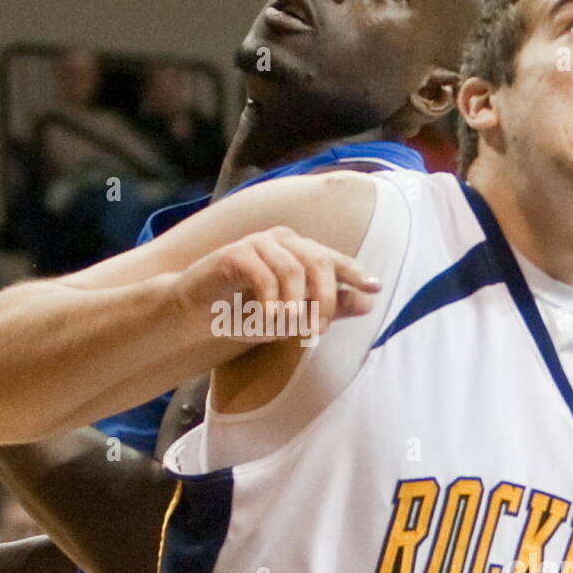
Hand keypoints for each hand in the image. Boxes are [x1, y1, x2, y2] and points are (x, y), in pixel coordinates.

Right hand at [174, 226, 379, 340]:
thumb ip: (328, 307)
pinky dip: (270, 300)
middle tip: (318, 331)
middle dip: (324, 298)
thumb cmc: (245, 314)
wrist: (197, 316)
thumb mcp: (293, 316)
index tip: (375, 288)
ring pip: (293, 268)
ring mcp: (258, 244)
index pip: (334, 259)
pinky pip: (263, 274)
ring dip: (296, 304)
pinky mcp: (234, 253)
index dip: (355, 272)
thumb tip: (368, 302)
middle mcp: (282, 241)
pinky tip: (268, 319)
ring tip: (292, 329)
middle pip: (318, 261)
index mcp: (300, 252)